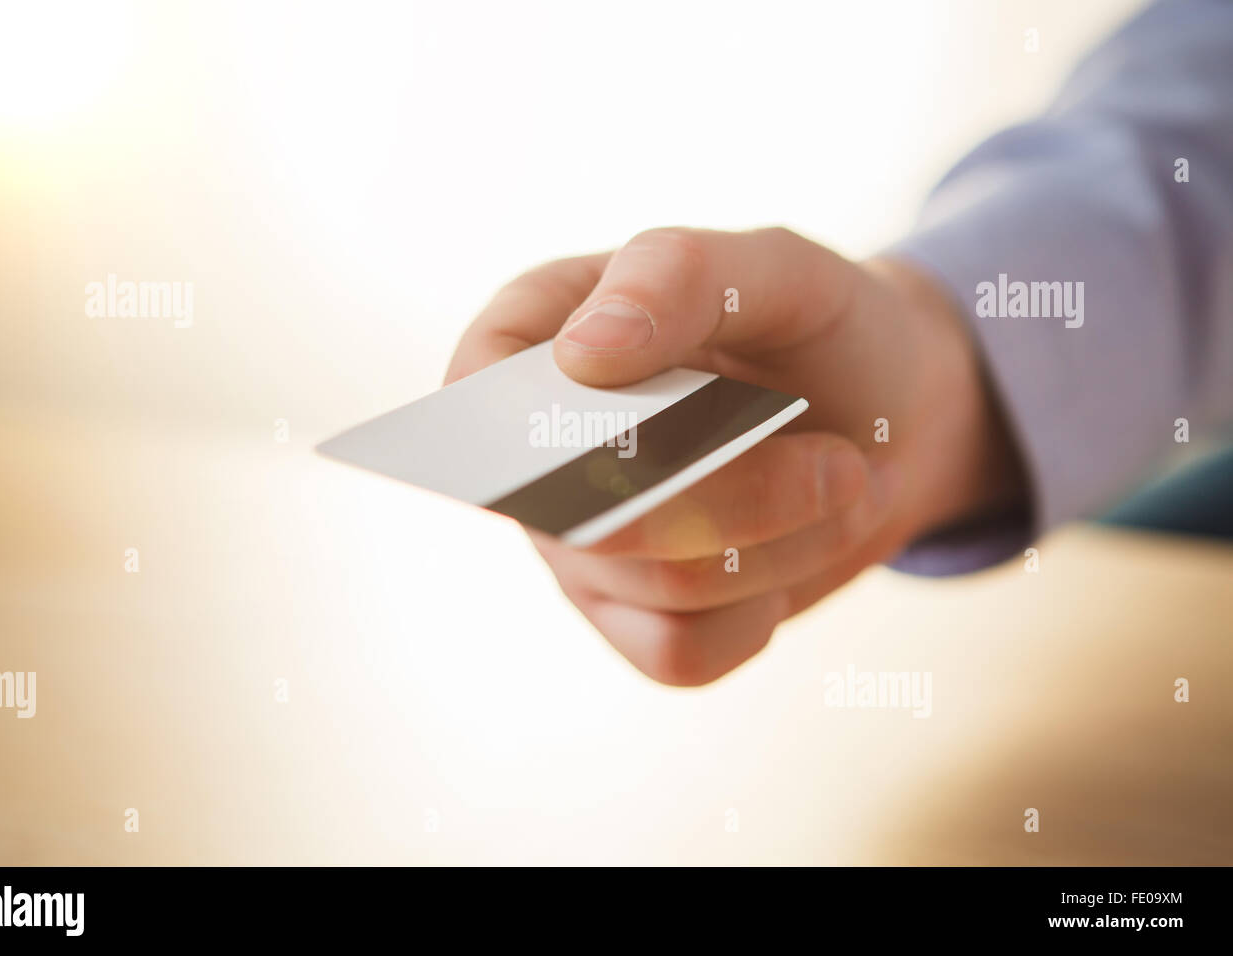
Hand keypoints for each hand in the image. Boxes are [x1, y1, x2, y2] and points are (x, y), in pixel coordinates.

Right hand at [446, 227, 1022, 684]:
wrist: (892, 420)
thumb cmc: (819, 330)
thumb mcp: (779, 272)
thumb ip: (679, 277)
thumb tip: (581, 354)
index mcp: (545, 336)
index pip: (480, 380)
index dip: (538, 413)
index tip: (640, 406)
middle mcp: (544, 453)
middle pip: (591, 508)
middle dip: (743, 492)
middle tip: (844, 462)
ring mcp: (579, 547)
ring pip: (660, 584)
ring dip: (784, 541)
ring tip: (846, 484)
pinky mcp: (631, 621)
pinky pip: (680, 653)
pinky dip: (764, 606)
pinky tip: (794, 551)